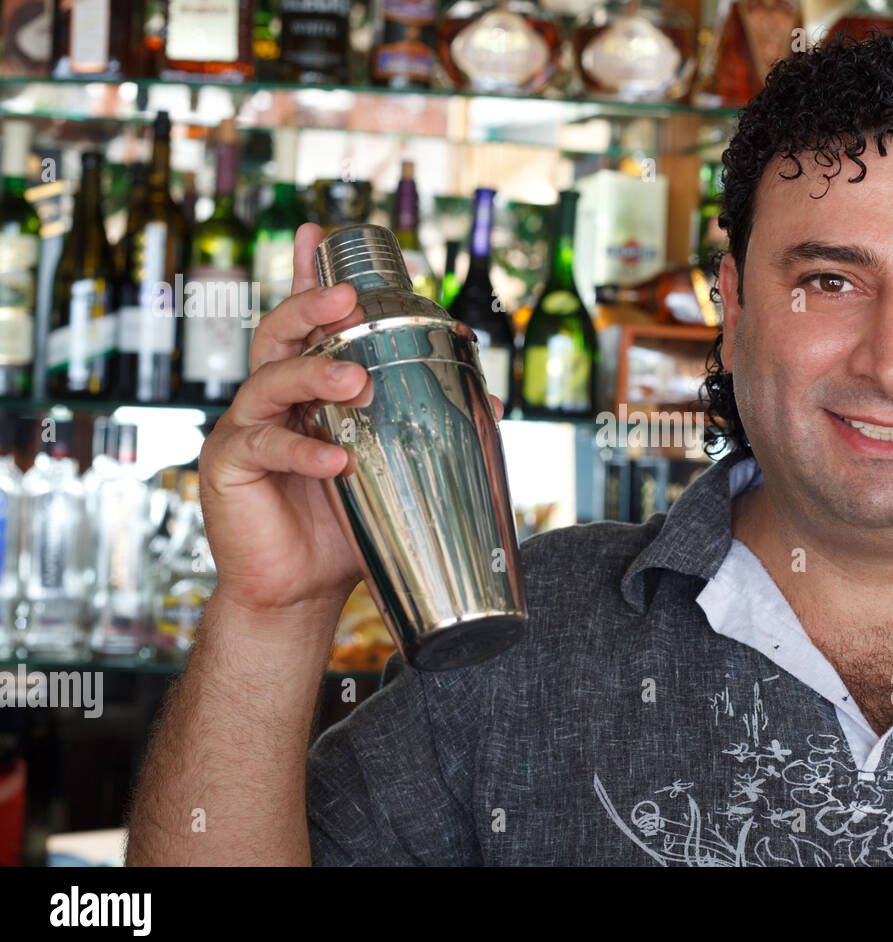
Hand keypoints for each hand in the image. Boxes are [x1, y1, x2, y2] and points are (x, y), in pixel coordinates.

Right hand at [200, 222, 504, 619]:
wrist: (301, 589)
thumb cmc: (344, 523)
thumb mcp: (391, 467)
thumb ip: (424, 428)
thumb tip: (497, 400)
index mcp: (305, 390)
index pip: (305, 325)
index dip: (307, 277)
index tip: (319, 234)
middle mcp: (270, 399)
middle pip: (279, 334)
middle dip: (310, 306)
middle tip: (349, 299)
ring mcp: (244, 428)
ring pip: (269, 381)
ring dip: (314, 375)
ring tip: (356, 382)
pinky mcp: (227, 467)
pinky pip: (264, 448)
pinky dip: (302, 452)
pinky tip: (335, 462)